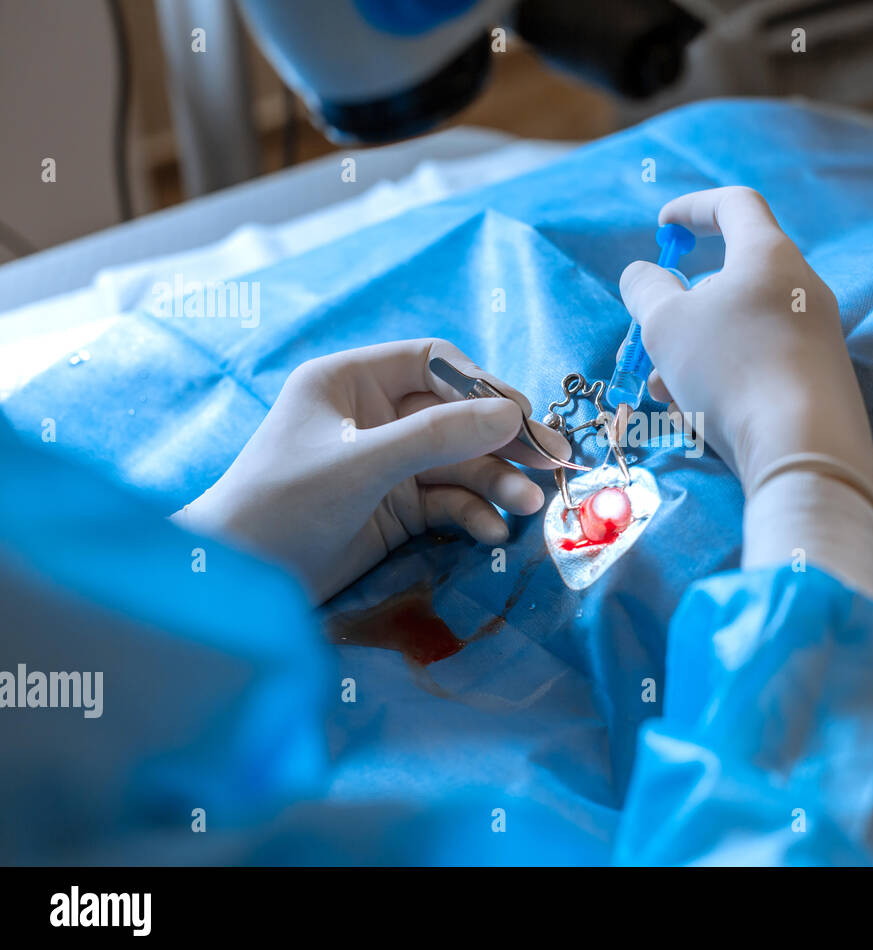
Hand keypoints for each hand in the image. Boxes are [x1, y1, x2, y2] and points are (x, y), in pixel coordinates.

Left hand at [172, 339, 569, 602]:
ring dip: (495, 483)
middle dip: (503, 441)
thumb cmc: (283, 503)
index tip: (522, 416)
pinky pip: (447, 502)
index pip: (434, 364)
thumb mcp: (362, 463)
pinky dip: (471, 515)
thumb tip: (512, 415)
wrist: (239, 583)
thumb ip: (438, 436)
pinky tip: (490, 533)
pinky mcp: (394, 510)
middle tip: (554, 460)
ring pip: (458, 463)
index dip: (481, 387)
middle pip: (456, 416)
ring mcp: (386, 464)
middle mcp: (373, 416)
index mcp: (352, 382)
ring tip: (528, 507)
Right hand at [618, 187, 872, 494]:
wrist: (804, 447)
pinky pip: (761, 362)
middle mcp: (802, 286)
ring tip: (667, 393)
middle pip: (732, 278)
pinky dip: (725, 378)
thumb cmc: (729, 370)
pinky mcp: (820, 377)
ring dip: (695, 354)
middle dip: (683, 310)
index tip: (664, 227)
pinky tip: (700, 416)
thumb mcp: (665, 324)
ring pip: (740, 329)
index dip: (693, 207)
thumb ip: (646, 289)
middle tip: (654, 343)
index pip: (735, 204)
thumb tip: (643, 273)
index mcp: (769, 255)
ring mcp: (816, 334)